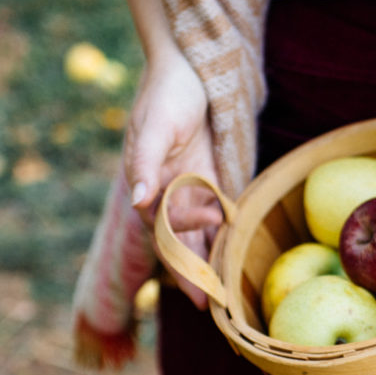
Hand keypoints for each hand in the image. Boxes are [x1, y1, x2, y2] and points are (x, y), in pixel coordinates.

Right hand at [124, 48, 223, 307]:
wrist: (189, 69)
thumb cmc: (166, 94)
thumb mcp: (154, 125)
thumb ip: (145, 163)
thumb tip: (137, 201)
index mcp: (147, 185)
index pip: (162, 227)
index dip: (181, 245)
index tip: (205, 248)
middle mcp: (166, 192)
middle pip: (180, 241)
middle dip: (193, 273)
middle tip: (211, 305)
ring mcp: (189, 188)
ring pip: (199, 234)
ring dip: (211, 261)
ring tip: (225, 293)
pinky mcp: (210, 179)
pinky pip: (218, 214)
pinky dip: (225, 235)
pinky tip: (238, 255)